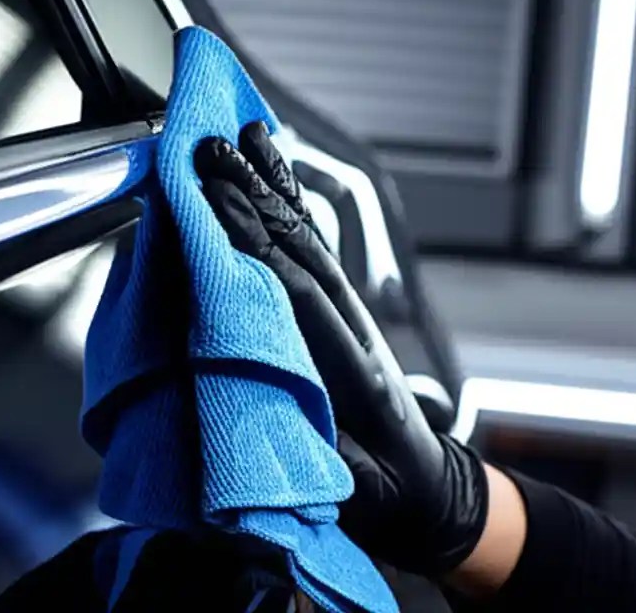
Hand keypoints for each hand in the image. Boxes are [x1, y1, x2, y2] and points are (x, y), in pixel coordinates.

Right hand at [195, 122, 488, 575]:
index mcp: (352, 373)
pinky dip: (291, 207)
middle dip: (254, 199)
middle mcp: (352, 332)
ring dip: (273, 187)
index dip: (255, 248)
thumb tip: (254, 417)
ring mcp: (351, 318)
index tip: (216, 204)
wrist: (425, 493)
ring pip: (309, 241)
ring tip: (242, 137)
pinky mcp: (343, 314)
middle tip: (210, 153)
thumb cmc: (380, 498)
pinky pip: (314, 252)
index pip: (297, 295)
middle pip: (300, 251)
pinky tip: (272, 170)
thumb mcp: (346, 491)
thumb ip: (308, 453)